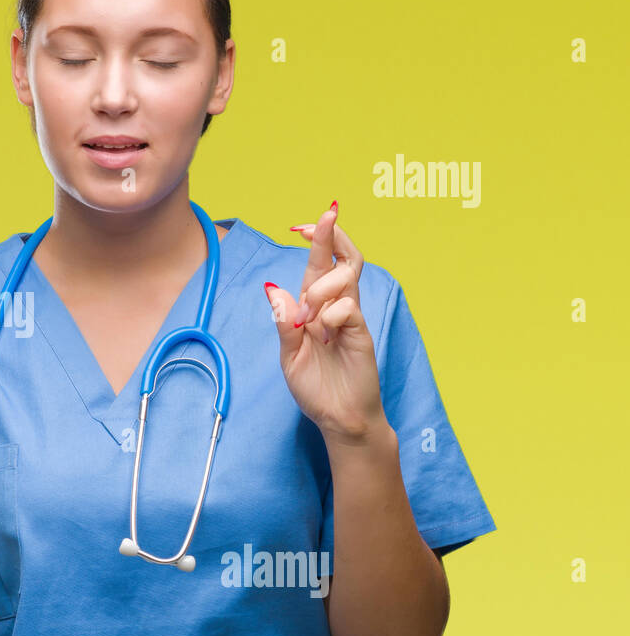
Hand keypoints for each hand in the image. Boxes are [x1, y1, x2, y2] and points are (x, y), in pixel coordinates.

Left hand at [263, 202, 386, 444]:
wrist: (338, 418)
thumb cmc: (315, 387)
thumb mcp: (288, 356)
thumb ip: (283, 323)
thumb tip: (274, 289)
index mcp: (314, 308)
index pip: (318, 265)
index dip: (315, 241)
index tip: (300, 224)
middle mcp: (334, 307)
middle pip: (341, 259)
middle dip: (331, 234)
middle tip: (324, 217)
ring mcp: (350, 319)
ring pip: (345, 277)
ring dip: (323, 283)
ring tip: (309, 313)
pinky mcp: (361, 334)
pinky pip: (349, 308)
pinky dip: (332, 313)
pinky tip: (323, 332)